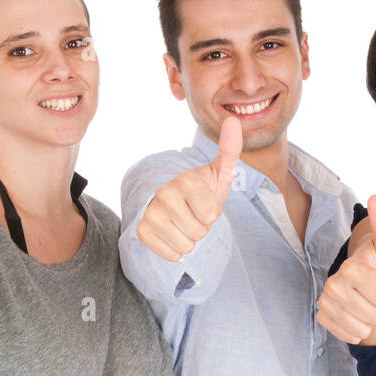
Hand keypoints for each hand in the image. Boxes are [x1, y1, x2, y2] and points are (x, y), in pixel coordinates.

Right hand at [136, 114, 242, 261]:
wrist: (176, 204)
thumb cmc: (203, 190)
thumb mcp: (220, 173)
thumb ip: (230, 150)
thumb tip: (234, 120)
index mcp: (185, 180)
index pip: (210, 216)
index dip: (212, 214)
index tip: (205, 204)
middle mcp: (163, 194)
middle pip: (198, 232)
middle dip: (201, 228)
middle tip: (194, 215)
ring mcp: (150, 212)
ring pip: (184, 246)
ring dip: (189, 240)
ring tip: (184, 224)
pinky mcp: (142, 230)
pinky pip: (170, 254)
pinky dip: (175, 250)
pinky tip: (172, 234)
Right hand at [316, 194, 375, 343]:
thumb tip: (375, 197)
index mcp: (350, 265)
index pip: (367, 286)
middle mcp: (333, 282)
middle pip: (363, 310)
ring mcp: (327, 300)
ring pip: (354, 325)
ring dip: (370, 323)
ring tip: (375, 312)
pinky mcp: (324, 315)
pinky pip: (341, 332)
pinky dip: (356, 331)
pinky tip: (362, 322)